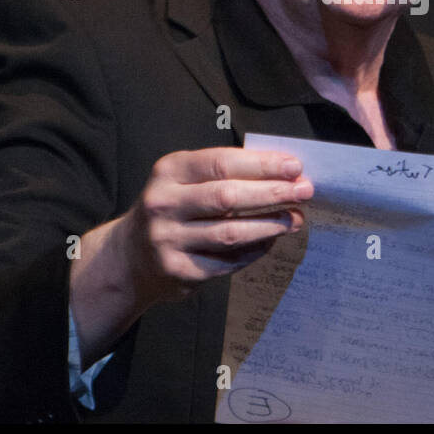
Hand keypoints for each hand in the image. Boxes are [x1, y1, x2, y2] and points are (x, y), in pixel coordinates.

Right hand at [124, 148, 311, 302]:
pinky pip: (227, 262)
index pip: (222, 162)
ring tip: (295, 219)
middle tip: (304, 192)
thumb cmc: (173, 209)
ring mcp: (168, 239)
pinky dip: (254, 251)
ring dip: (269, 225)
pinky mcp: (179, 270)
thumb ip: (224, 174)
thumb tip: (283, 173)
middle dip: (272, 193)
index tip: (295, 166)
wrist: (129, 257)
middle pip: (228, 197)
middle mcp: (164, 203)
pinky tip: (271, 242)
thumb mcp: (184, 181)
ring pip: (230, 233)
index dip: (262, 164)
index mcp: (168, 171)